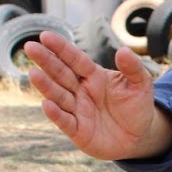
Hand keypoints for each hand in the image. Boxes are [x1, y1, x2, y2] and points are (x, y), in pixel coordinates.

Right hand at [24, 31, 171, 159]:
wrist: (139, 136)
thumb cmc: (136, 106)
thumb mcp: (141, 85)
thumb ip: (133, 68)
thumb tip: (123, 50)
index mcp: (93, 75)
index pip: (75, 59)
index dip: (61, 48)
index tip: (45, 35)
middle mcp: (81, 90)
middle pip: (61, 73)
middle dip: (46, 61)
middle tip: (30, 47)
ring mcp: (77, 110)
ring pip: (59, 95)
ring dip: (46, 86)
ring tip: (33, 74)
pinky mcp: (77, 130)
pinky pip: (65, 121)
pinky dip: (56, 114)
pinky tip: (47, 104)